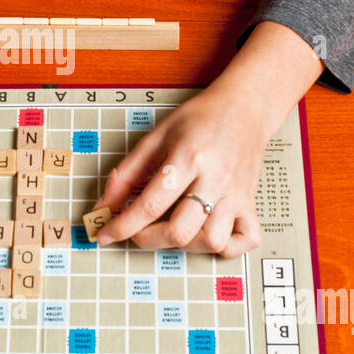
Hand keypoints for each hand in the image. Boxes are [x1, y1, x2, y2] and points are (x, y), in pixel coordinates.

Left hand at [91, 88, 266, 257]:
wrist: (245, 106)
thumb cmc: (201, 118)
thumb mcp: (156, 136)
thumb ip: (127, 173)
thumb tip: (103, 205)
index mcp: (188, 158)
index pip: (151, 204)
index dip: (123, 226)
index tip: (105, 234)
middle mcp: (215, 179)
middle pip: (180, 231)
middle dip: (149, 240)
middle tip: (137, 231)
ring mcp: (236, 194)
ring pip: (212, 241)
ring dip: (186, 245)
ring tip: (172, 231)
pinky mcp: (250, 202)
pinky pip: (247, 239)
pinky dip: (227, 247)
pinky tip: (208, 235)